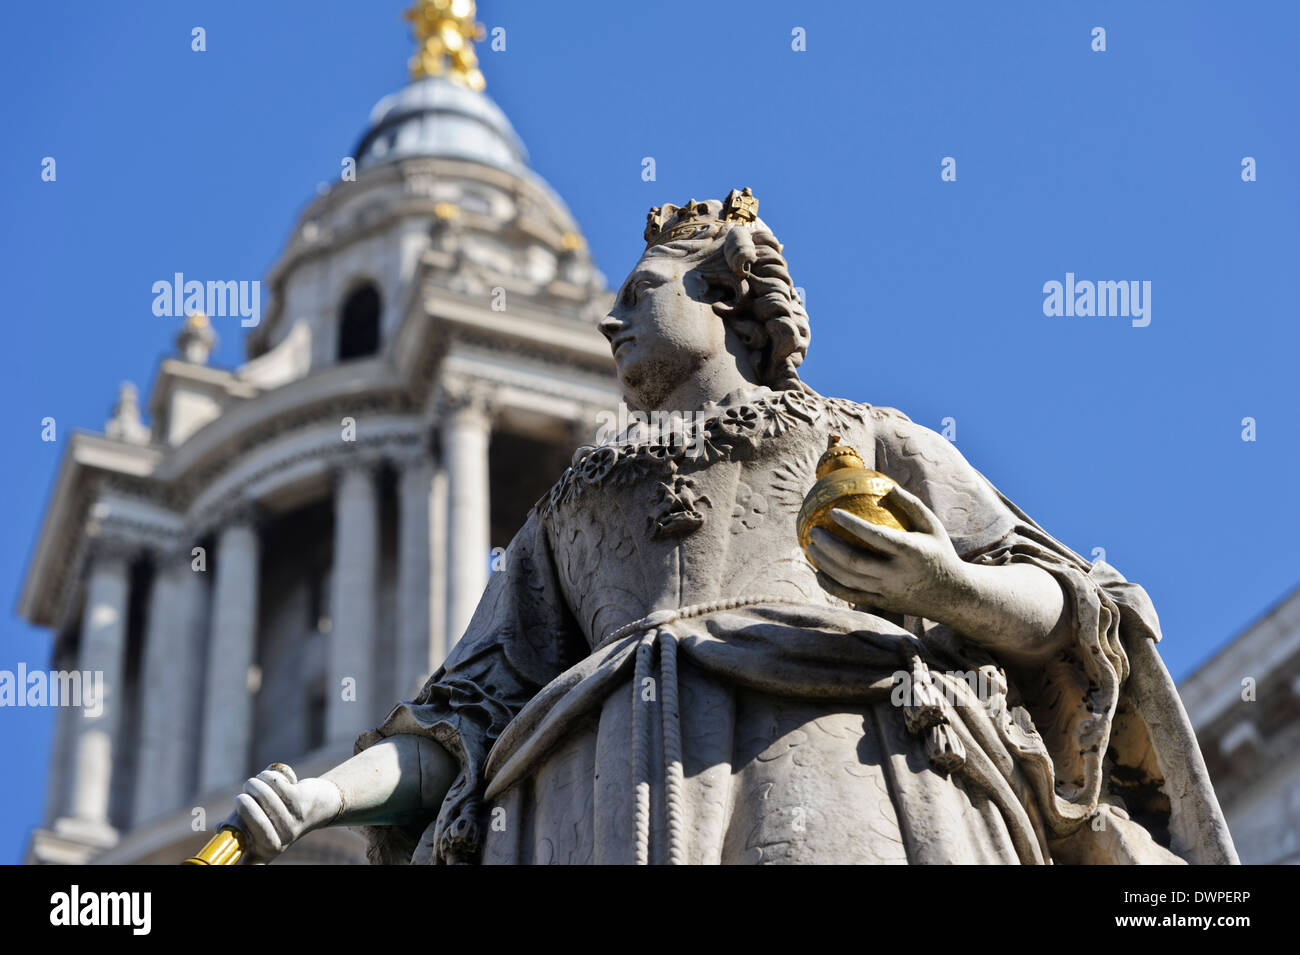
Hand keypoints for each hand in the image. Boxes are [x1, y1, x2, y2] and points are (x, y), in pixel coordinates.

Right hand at [228, 763, 342, 863]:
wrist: (320, 806)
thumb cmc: (281, 815)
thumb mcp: (264, 828)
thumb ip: (243, 827)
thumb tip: (221, 827)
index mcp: (264, 853)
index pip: (250, 865)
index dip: (234, 863)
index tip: (215, 870)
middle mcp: (279, 843)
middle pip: (251, 817)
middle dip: (243, 801)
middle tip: (241, 796)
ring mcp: (291, 823)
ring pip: (264, 796)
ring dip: (255, 784)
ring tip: (254, 784)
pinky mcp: (300, 803)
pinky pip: (275, 784)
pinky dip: (267, 776)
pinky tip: (268, 777)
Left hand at [806, 485, 969, 619]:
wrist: (953, 595)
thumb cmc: (939, 552)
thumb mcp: (932, 525)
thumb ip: (911, 504)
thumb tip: (886, 485)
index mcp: (910, 552)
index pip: (876, 537)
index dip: (852, 525)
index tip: (833, 512)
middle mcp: (896, 574)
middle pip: (854, 562)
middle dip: (829, 547)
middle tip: (814, 532)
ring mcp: (888, 591)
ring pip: (848, 580)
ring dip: (825, 564)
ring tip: (811, 547)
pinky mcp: (882, 603)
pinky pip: (850, 596)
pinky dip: (831, 586)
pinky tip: (819, 572)